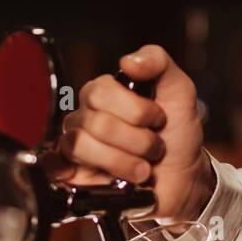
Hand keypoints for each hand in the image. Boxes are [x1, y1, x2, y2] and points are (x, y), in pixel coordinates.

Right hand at [51, 44, 214, 219]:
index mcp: (103, 93)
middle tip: (155, 147)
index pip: (101, 92)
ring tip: (143, 168)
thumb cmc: (177, 135)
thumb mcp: (179, 91)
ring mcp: (76, 146)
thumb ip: (158, 63)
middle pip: (97, 123)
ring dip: (124, 162)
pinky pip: (57, 167)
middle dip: (138, 140)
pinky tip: (107, 179)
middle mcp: (85, 117)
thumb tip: (128, 61)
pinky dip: (83, 173)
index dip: (136, 110)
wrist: (184, 179)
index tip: (158, 119)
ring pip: (80, 146)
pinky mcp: (73, 176)